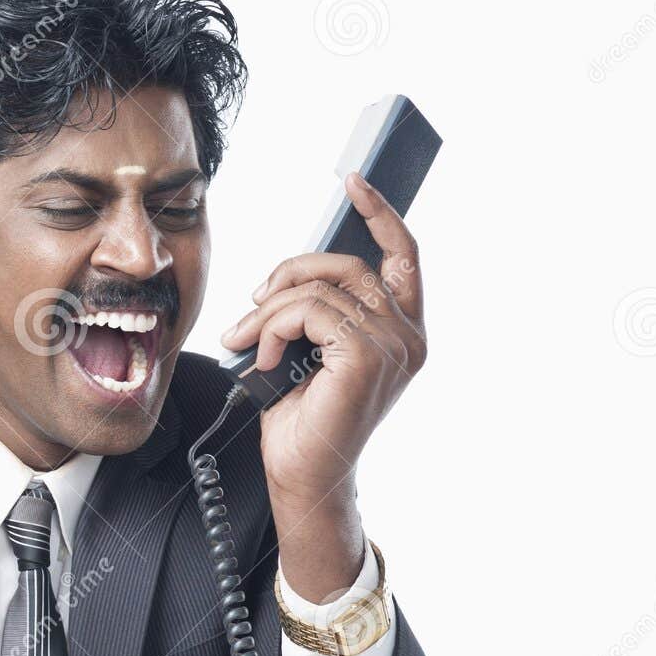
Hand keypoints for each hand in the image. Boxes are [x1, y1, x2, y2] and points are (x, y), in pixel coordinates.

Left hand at [218, 173, 425, 599]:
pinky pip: (308, 311)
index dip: (379, 213)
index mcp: (402, 331)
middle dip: (289, 273)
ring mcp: (393, 348)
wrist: (300, 473)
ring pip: (318, 290)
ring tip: (247, 340)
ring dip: (268, 311)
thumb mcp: (309, 349)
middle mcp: (409, 337)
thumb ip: (316, 310)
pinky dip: (273, 328)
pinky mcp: (366, 359)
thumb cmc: (302, 418)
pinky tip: (265, 358)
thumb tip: (289, 275)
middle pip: (347, 264)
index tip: (352, 182)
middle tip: (254, 303)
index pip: (403, 254)